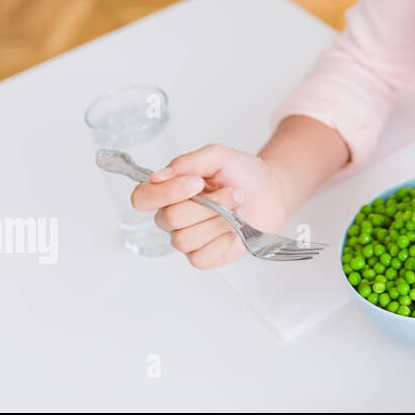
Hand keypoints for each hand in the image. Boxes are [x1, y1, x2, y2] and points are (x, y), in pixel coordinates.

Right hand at [130, 143, 292, 268]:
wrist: (272, 192)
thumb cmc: (243, 174)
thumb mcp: (218, 156)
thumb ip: (188, 162)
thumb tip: (158, 176)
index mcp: (169, 191)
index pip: (142, 198)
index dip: (165, 193)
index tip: (197, 183)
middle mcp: (172, 216)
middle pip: (170, 218)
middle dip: (210, 204)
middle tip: (234, 193)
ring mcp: (187, 238)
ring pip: (184, 239)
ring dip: (218, 221)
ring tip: (236, 209)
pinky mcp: (204, 257)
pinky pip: (200, 258)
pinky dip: (221, 243)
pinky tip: (233, 231)